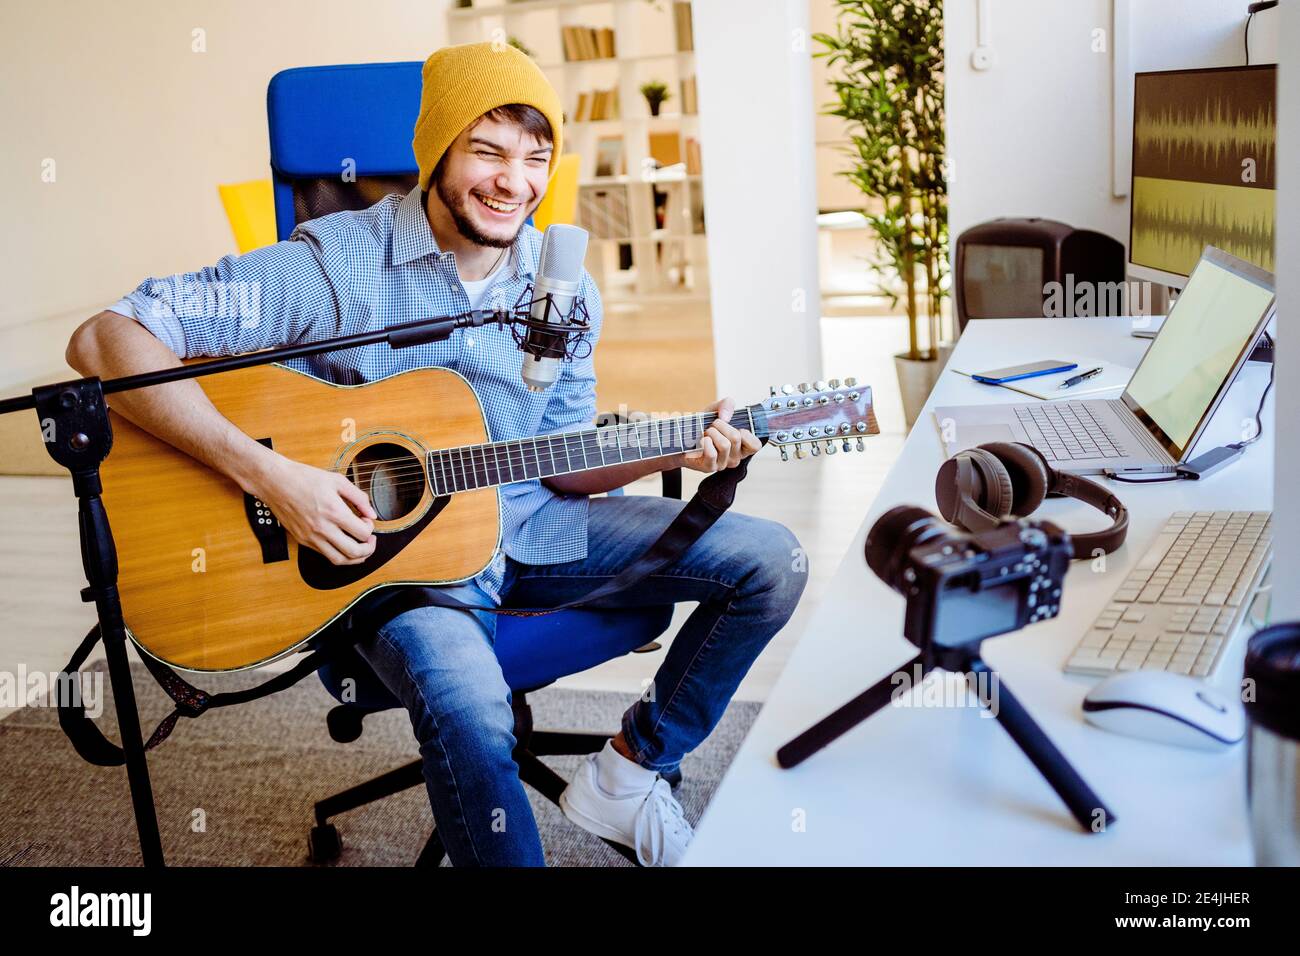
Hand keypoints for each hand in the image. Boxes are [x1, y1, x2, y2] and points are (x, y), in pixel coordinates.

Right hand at [252, 456, 376, 565]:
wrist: (275, 482)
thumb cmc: (304, 478)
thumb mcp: (337, 481)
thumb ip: (359, 497)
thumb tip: (372, 513)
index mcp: (334, 512)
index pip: (362, 533)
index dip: (370, 528)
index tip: (367, 520)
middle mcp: (322, 528)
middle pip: (354, 552)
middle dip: (368, 549)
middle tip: (370, 540)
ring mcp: (311, 537)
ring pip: (339, 560)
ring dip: (354, 558)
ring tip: (360, 548)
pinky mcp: (302, 540)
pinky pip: (324, 555)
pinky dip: (338, 554)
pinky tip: (341, 544)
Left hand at [679, 396, 760, 473]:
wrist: (681, 437)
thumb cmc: (703, 425)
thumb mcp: (717, 410)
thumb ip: (727, 405)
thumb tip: (726, 416)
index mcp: (742, 447)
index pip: (755, 445)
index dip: (746, 433)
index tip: (735, 427)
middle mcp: (734, 457)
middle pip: (736, 438)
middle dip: (721, 425)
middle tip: (712, 426)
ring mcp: (722, 464)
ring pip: (725, 445)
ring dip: (712, 432)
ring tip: (705, 432)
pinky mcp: (709, 467)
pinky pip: (712, 454)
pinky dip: (705, 442)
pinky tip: (701, 440)